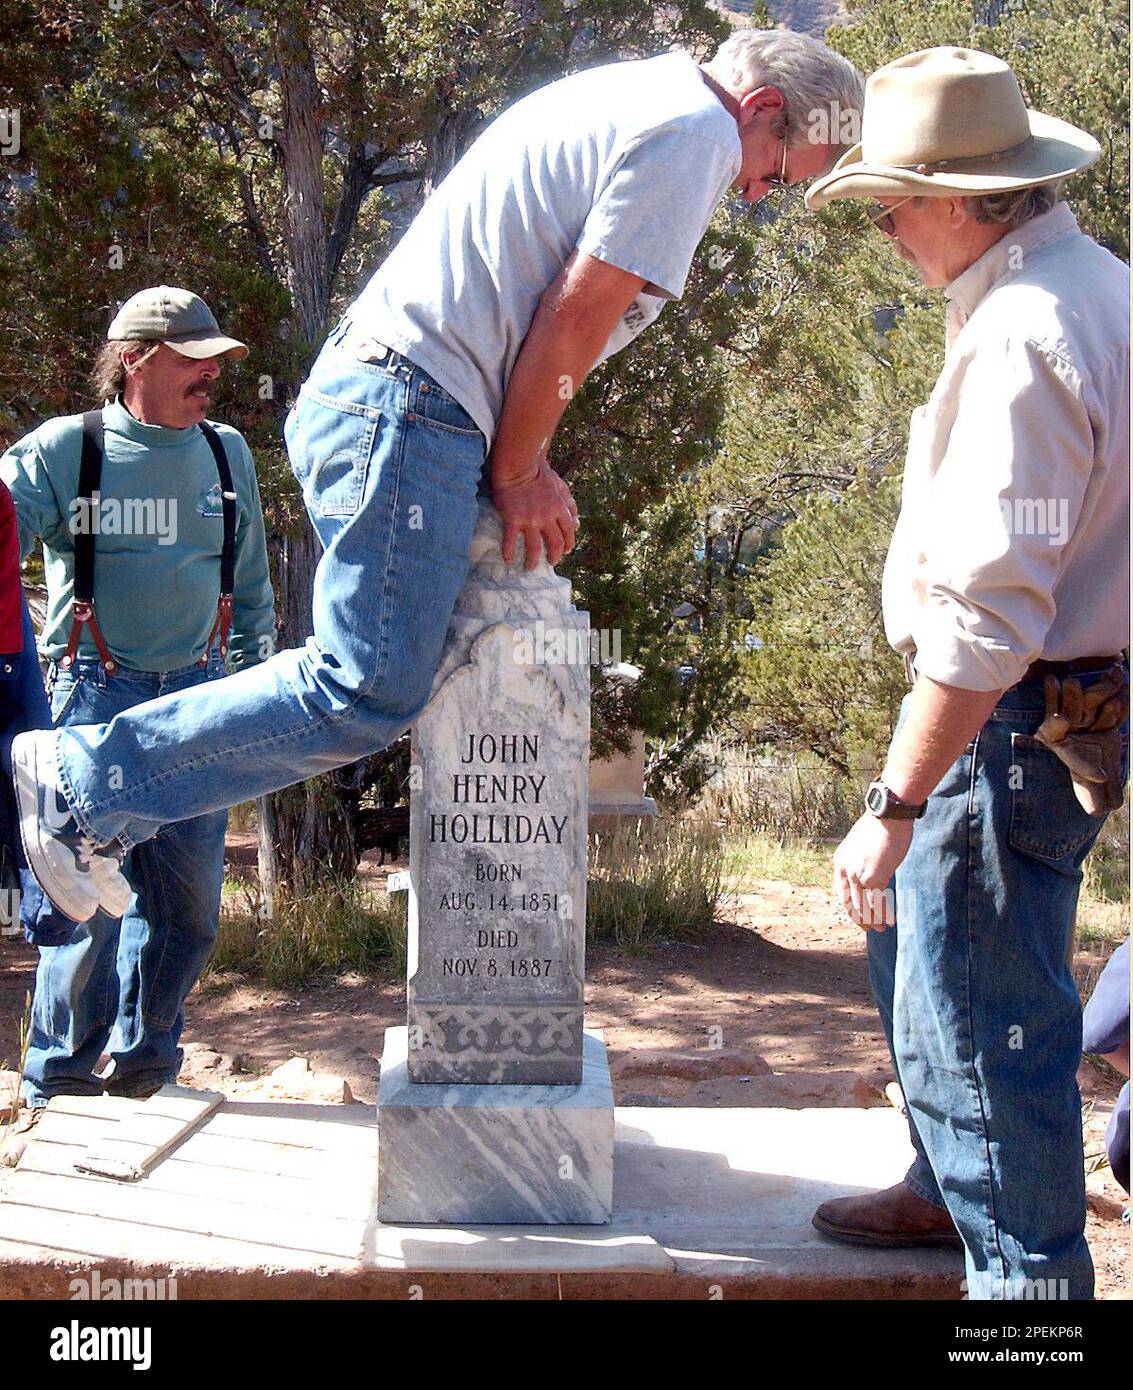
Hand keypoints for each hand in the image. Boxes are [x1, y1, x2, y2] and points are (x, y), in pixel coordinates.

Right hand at [491, 455, 578, 569]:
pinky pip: (511, 540)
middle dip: (555, 556)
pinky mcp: (513, 519)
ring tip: (530, 567)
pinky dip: (509, 551)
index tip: (566, 552)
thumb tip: (577, 522)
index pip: (569, 533)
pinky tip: (508, 559)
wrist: (518, 465)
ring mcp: (530, 520)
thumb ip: (570, 504)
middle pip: (556, 544)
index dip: (569, 545)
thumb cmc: (540, 473)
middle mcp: (547, 517)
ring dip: (534, 561)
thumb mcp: (560, 486)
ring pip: (535, 548)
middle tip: (552, 562)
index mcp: (560, 509)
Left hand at [832, 813, 915, 930]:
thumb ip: (862, 863)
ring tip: (882, 928)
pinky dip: (884, 914)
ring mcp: (857, 875)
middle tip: (869, 928)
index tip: (859, 917)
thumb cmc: (881, 828)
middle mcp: (844, 870)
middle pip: (850, 903)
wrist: (889, 816)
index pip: (842, 892)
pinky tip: (890, 920)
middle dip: (860, 919)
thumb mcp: (862, 847)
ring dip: (873, 920)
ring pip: (863, 906)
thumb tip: (872, 880)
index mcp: (840, 861)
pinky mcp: (873, 877)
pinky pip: (877, 902)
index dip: (850, 908)